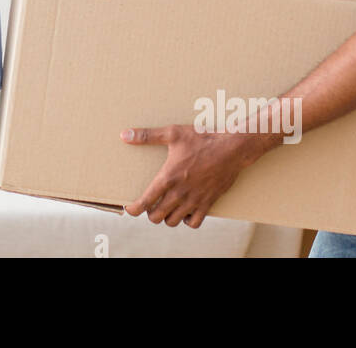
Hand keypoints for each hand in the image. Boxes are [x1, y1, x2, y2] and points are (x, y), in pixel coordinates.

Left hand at [120, 125, 266, 227]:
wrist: (232, 149)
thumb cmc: (202, 139)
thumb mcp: (173, 133)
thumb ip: (146, 135)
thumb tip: (124, 135)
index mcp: (168, 177)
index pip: (145, 202)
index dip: (134, 209)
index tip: (130, 208)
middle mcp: (180, 192)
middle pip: (157, 216)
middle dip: (150, 213)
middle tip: (150, 205)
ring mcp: (194, 200)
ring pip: (173, 221)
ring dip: (166, 217)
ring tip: (166, 208)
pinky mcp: (208, 203)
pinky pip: (194, 223)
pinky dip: (187, 220)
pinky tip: (184, 211)